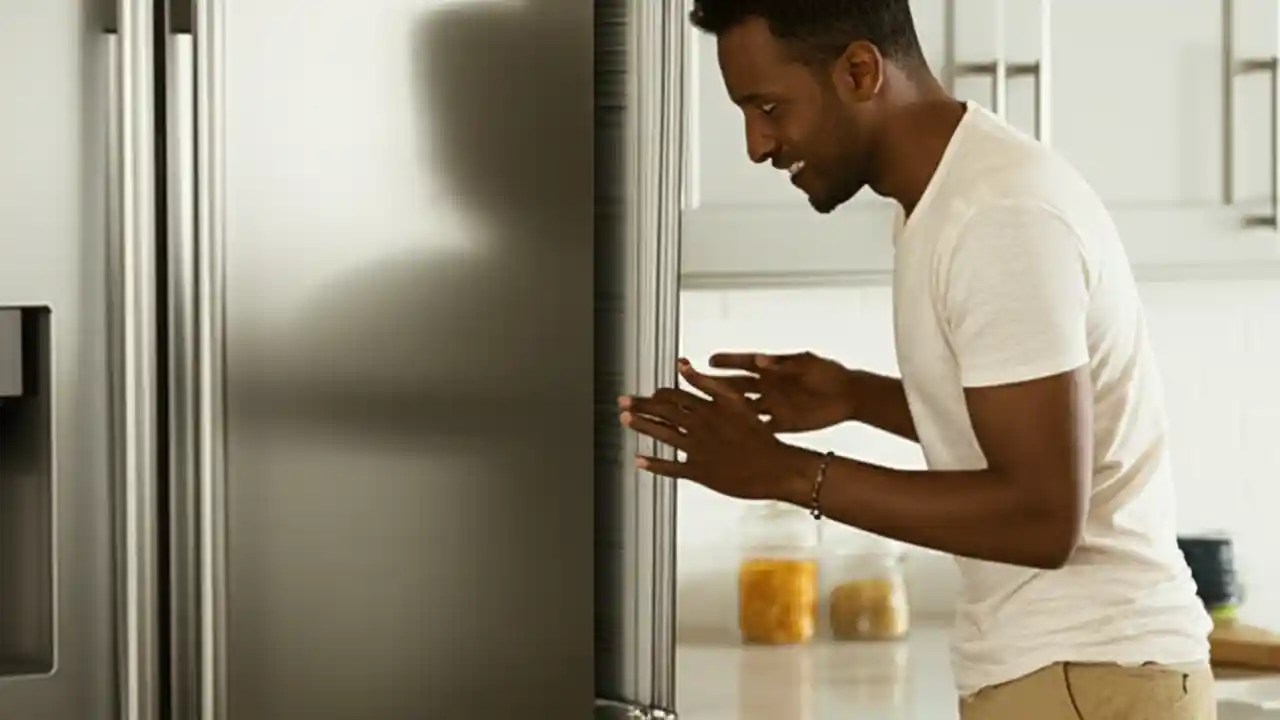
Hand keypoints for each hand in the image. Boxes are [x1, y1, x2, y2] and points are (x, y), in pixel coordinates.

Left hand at [618, 358, 807, 499]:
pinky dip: (653, 464)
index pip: (675, 396)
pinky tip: (638, 460)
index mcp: (708, 408)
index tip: (648, 395)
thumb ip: (708, 383)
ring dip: (642, 426)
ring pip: (663, 435)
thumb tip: (683, 365)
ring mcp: (697, 450)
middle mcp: (699, 427)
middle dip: (639, 406)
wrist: (775, 467)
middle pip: (662, 412)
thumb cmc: (760, 435)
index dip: (658, 394)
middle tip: (621, 402)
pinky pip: (671, 468)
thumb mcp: (737, 402)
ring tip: (624, 420)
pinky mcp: (699, 472)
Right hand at [708, 350, 857, 432]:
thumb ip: (783, 365)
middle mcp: (770, 387)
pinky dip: (748, 431)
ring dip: (727, 411)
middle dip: (716, 386)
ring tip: (706, 414)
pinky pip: (761, 427)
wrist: (848, 395)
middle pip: (737, 387)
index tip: (709, 360)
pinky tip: (733, 438)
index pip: (744, 363)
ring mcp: (774, 405)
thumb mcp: (806, 364)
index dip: (727, 362)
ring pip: (744, 409)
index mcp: (774, 369)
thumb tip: (761, 361)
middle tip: (695, 386)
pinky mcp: (783, 422)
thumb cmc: (828, 373)